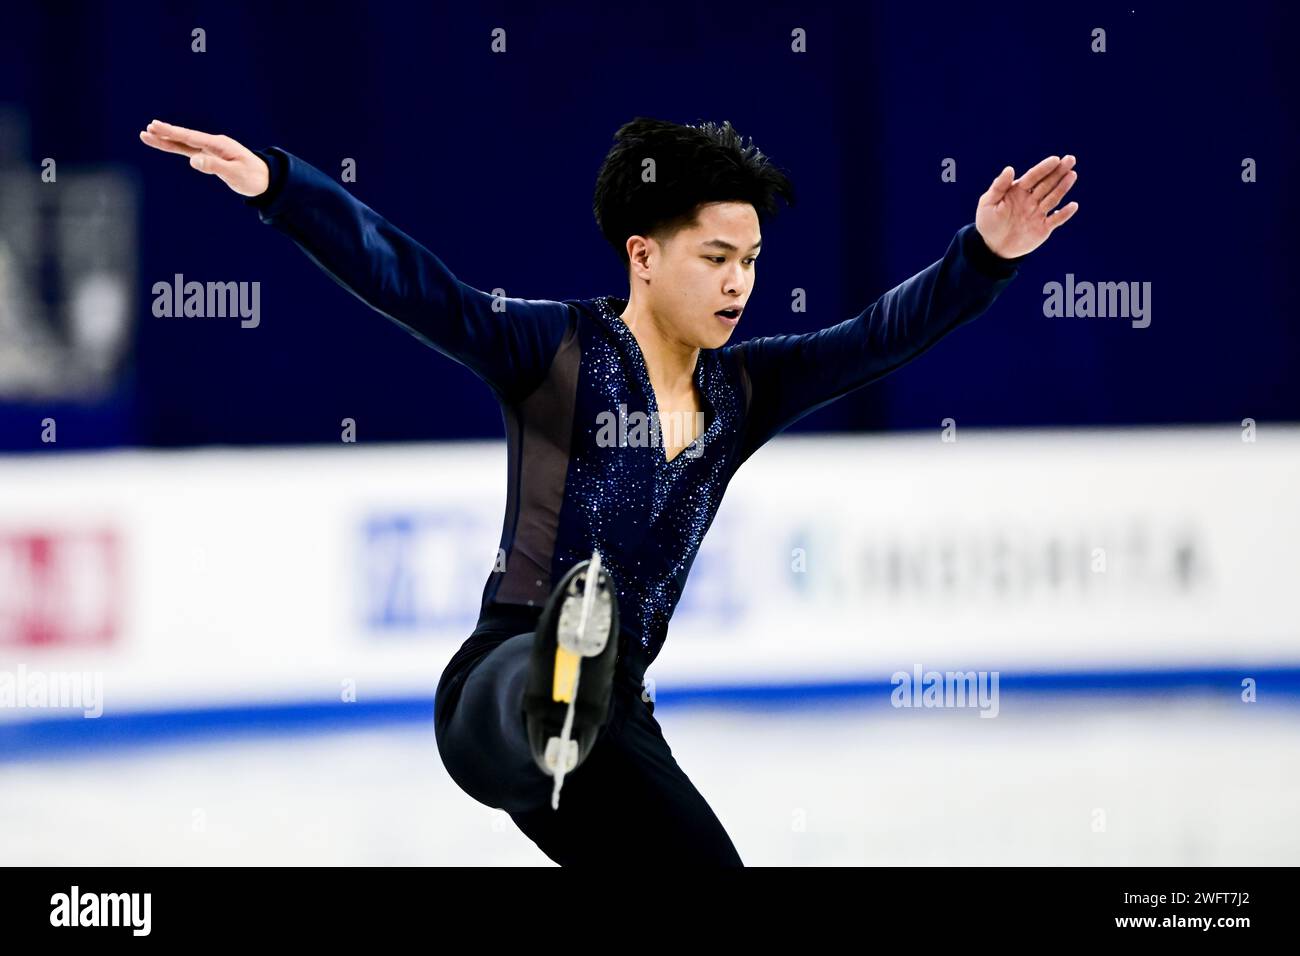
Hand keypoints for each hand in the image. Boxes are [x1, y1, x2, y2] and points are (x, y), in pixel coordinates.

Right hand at [138, 119, 269, 196]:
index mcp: (218, 145)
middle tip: (147, 129)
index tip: (156, 127)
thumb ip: (214, 167)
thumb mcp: (235, 174)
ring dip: (167, 140)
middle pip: (184, 138)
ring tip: (147, 135)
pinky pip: (189, 151)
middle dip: (165, 134)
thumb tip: (193, 160)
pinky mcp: (210, 157)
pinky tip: (165, 144)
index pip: (191, 137)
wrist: (265, 179)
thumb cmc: (252, 177)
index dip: (173, 133)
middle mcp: (213, 144)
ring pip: (184, 144)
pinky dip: (176, 147)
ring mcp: (211, 150)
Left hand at [975, 155, 1078, 258]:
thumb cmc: (988, 222)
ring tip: (1072, 175)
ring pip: (1053, 198)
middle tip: (1070, 159)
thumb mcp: (988, 203)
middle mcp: (1031, 199)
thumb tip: (1010, 168)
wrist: (993, 246)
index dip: (1043, 168)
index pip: (1033, 177)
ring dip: (1063, 187)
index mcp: (1018, 190)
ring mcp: (1038, 213)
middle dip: (1059, 171)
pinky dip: (1064, 214)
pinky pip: (1056, 220)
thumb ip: (999, 186)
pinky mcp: (1043, 228)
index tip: (1055, 159)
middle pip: (1047, 183)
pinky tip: (1073, 205)